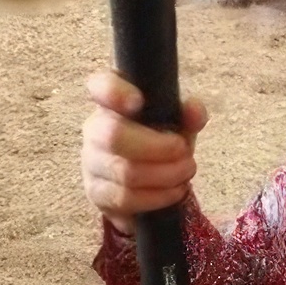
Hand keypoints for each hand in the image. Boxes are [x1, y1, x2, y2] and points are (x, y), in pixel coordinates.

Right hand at [81, 70, 207, 228]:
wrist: (146, 182)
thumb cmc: (160, 141)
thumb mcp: (179, 125)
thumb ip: (189, 115)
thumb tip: (194, 110)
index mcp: (113, 101)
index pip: (100, 86)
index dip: (114, 93)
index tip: (137, 102)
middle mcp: (95, 128)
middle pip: (113, 135)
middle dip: (157, 147)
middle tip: (183, 150)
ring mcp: (91, 162)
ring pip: (125, 172)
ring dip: (165, 174)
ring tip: (186, 171)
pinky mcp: (97, 193)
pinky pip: (126, 198)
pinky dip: (159, 196)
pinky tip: (175, 190)